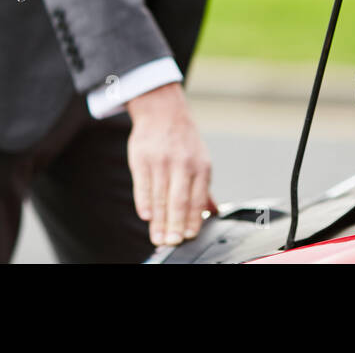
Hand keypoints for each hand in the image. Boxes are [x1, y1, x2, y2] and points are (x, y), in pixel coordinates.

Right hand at [126, 82, 212, 246]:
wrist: (162, 111)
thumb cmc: (183, 141)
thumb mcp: (200, 160)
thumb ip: (203, 189)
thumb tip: (213, 212)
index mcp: (200, 167)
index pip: (197, 199)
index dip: (192, 220)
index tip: (187, 237)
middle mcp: (182, 164)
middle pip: (178, 201)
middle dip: (175, 225)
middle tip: (171, 243)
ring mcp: (161, 161)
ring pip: (160, 196)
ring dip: (158, 220)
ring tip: (157, 237)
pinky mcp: (142, 158)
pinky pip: (143, 184)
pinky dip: (144, 202)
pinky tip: (145, 216)